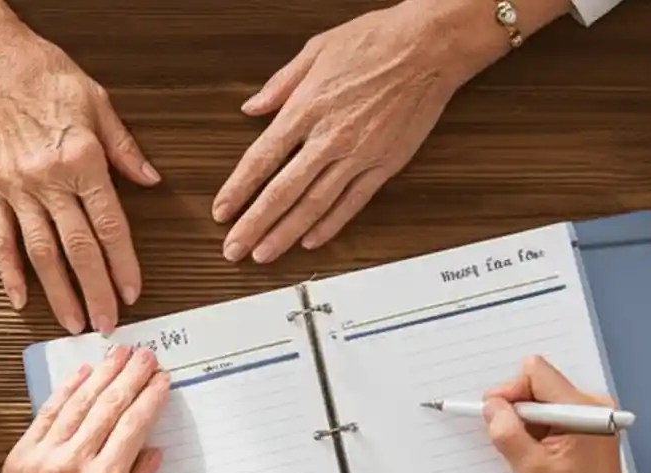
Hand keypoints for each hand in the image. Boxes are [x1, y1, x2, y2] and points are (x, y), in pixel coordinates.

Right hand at [0, 2, 160, 333]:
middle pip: (78, 249)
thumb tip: (150, 180)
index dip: (123, 264)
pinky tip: (20, 299)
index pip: (109, 226)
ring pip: (41, 253)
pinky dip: (9, 272)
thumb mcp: (98, 102)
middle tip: (107, 323)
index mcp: (81, 160)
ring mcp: (17, 188)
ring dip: (59, 293)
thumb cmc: (43, 73)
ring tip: (72, 323)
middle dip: (96, 291)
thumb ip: (124, 148)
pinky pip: (0, 239)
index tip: (133, 292)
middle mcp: (49, 180)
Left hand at [0, 345, 169, 472]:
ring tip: (119, 353)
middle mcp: (71, 464)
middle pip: (108, 407)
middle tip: (146, 356)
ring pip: (78, 403)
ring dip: (102, 374)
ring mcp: (42, 457)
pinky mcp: (20, 457)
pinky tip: (81, 375)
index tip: (162, 381)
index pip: (133, 428)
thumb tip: (154, 453)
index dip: (150, 399)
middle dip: (130, 377)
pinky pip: (47, 415)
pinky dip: (66, 391)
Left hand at [212, 0, 509, 263]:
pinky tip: (311, 241)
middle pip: (282, 191)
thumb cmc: (376, 40)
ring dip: (286, 233)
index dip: (238, 189)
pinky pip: (353, 202)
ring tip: (264, 254)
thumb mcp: (317, 49)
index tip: (221, 211)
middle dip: (254, 224)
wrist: (429, 46)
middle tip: (234, 248)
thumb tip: (252, 108)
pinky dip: (331, 225)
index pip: (261, 158)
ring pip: (314, 204)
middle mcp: (329, 136)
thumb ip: (281, 84)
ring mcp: (358, 154)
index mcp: (307, 108)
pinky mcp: (385, 164)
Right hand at [482, 356, 634, 472]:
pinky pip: (553, 417)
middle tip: (509, 440)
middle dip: (517, 410)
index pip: (536, 374)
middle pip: (539, 385)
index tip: (495, 415)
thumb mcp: (530, 470)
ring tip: (528, 455)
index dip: (509, 392)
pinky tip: (539, 456)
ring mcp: (594, 418)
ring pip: (543, 402)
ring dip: (527, 424)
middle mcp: (594, 406)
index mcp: (584, 410)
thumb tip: (491, 407)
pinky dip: (539, 432)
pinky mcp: (590, 429)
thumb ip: (507, 432)